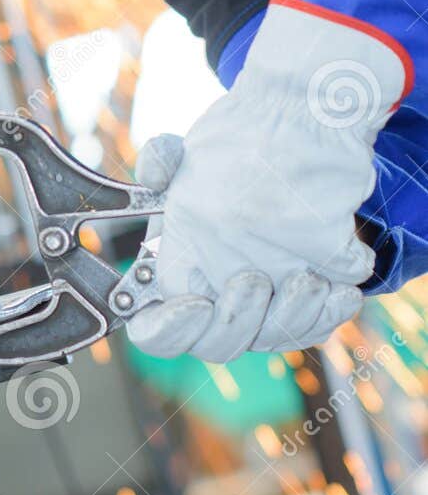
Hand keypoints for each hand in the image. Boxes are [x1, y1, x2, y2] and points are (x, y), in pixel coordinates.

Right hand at [113, 0, 409, 360]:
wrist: (300, 149)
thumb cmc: (237, 158)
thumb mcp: (193, 151)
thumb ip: (163, 159)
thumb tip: (153, 175)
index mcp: (179, 276)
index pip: (154, 332)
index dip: (167, 330)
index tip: (195, 303)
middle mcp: (216, 304)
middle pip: (215, 346)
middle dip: (235, 320)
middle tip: (255, 280)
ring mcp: (261, 313)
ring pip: (270, 341)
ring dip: (290, 317)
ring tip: (309, 280)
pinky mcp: (306, 308)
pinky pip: (315, 329)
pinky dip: (328, 315)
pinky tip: (342, 292)